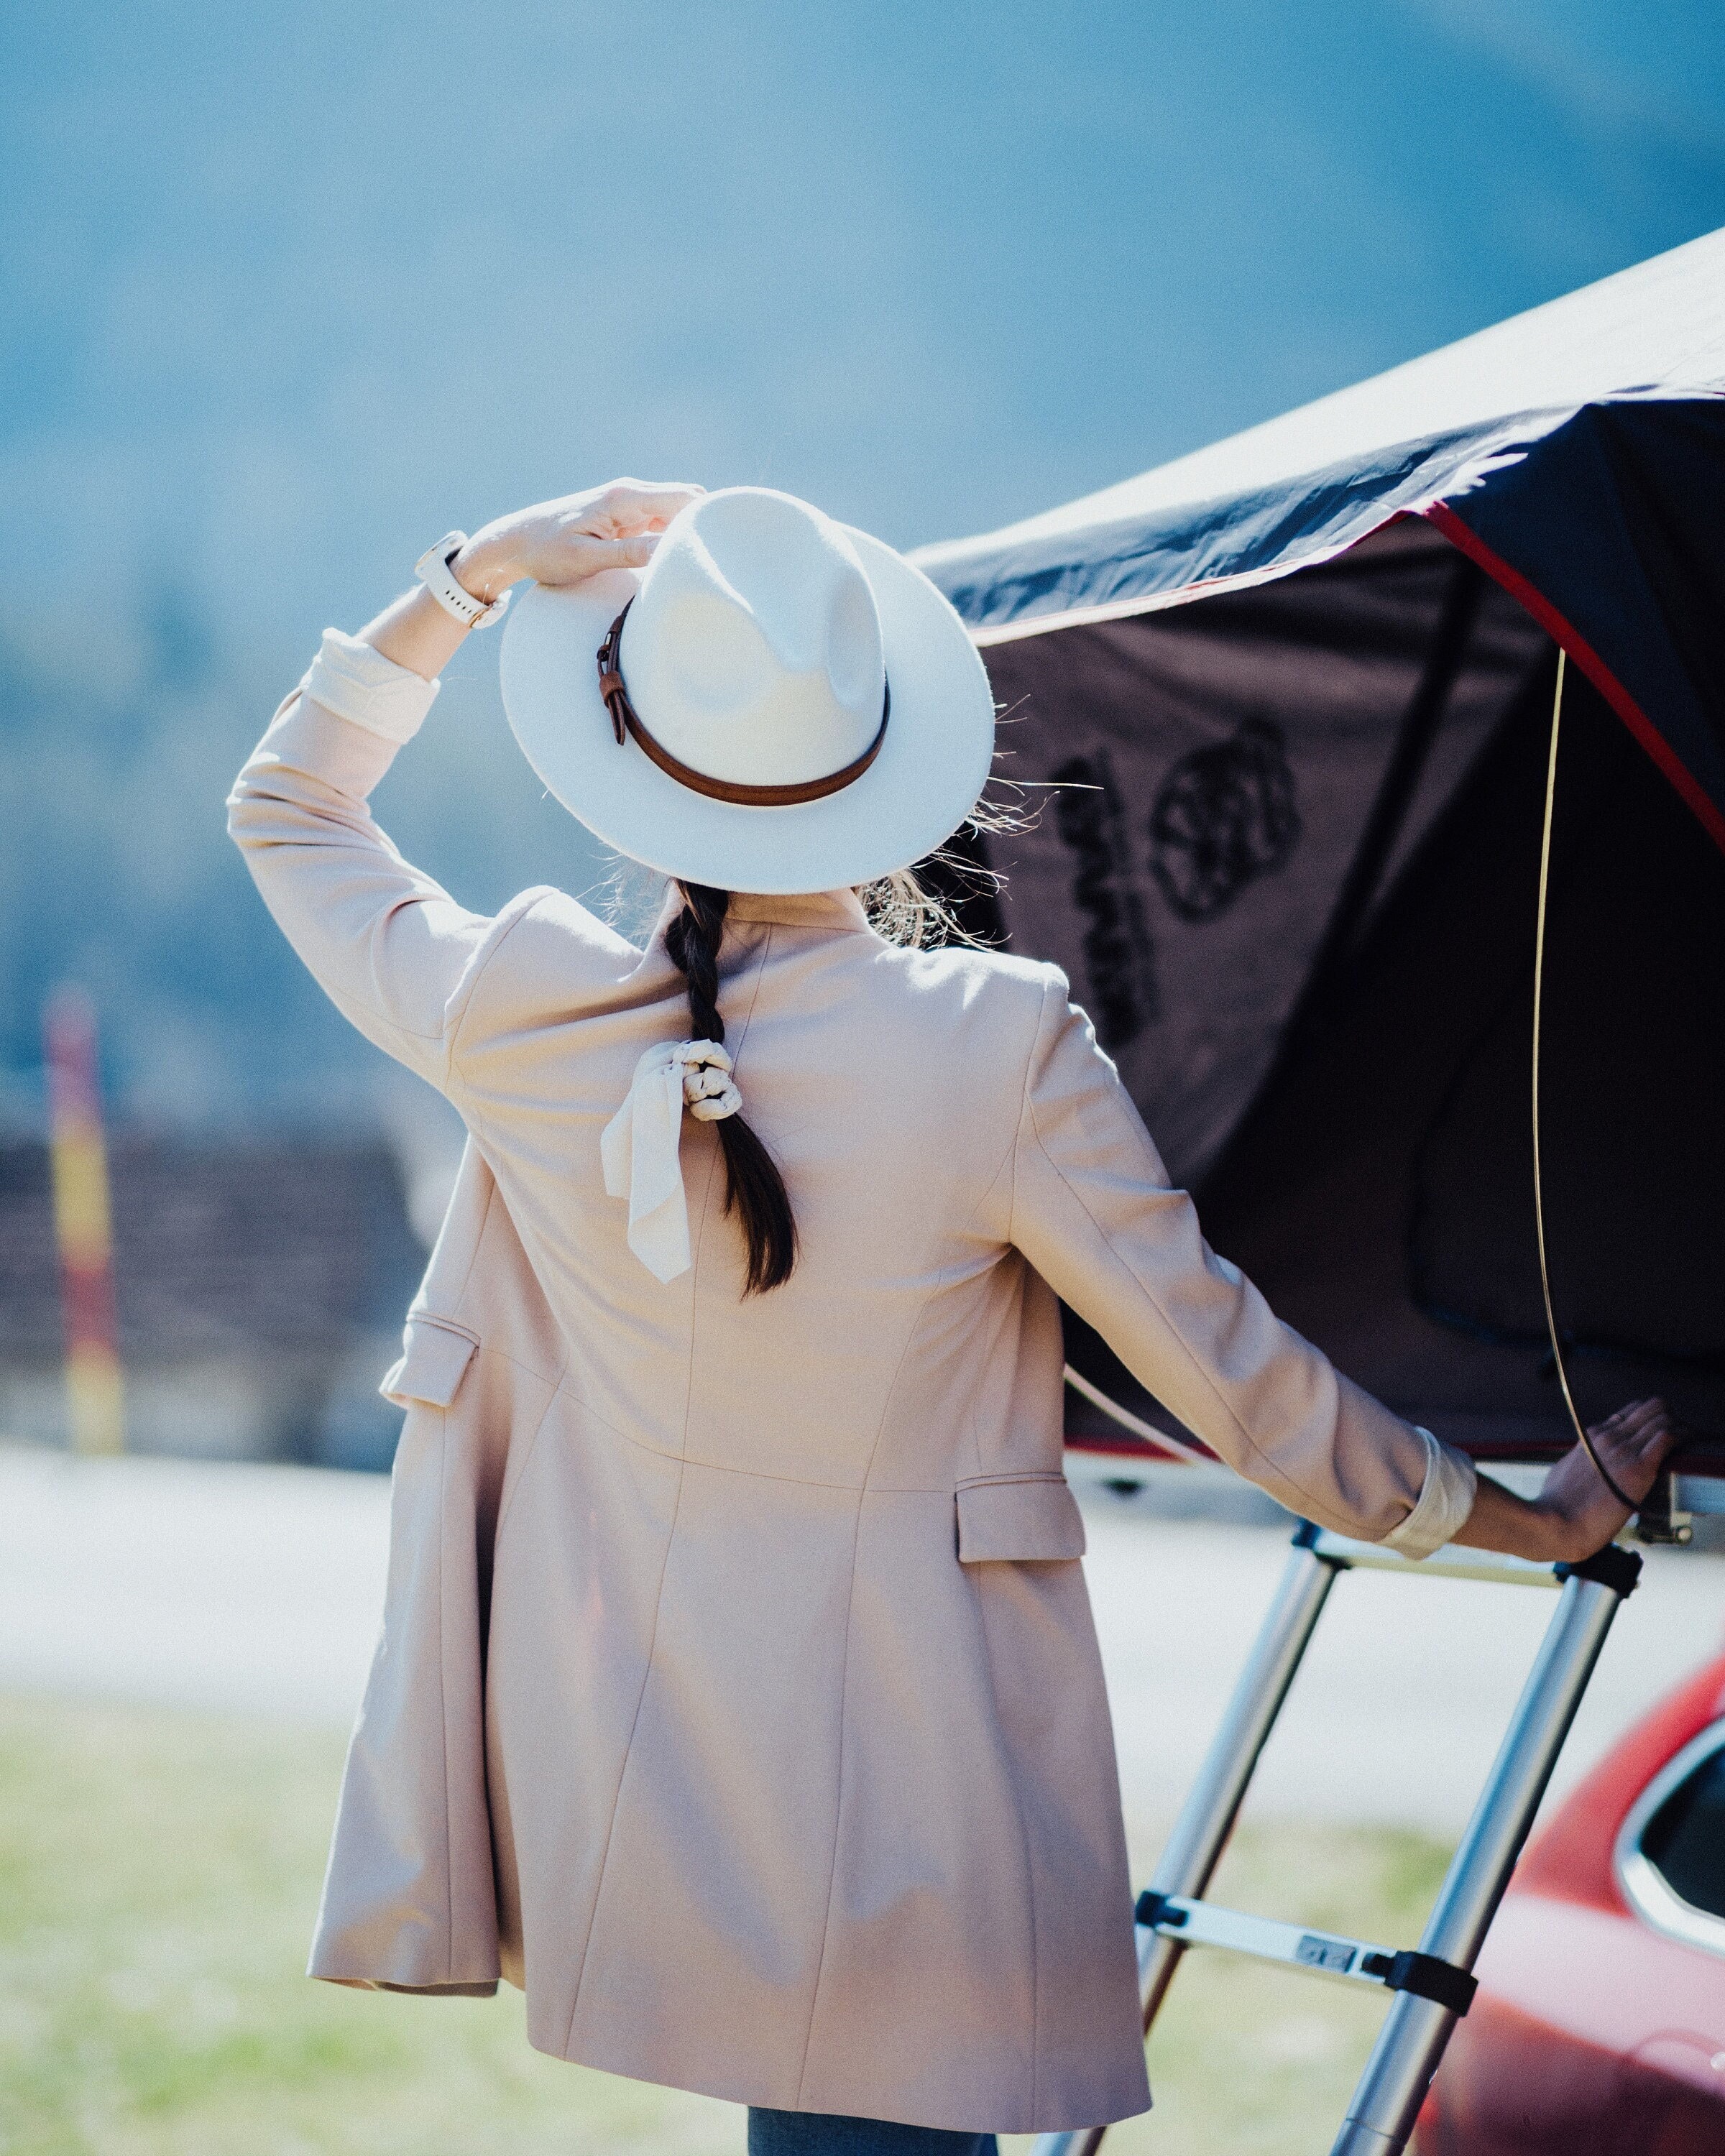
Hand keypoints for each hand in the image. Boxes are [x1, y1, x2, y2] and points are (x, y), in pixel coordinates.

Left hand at [452, 480, 704, 600]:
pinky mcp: (627, 517)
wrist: (517, 540)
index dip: (710, 519)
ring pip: (678, 511)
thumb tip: (671, 550)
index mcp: (624, 498)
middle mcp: (631, 493)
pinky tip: (677, 561)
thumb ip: (630, 553)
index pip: (685, 499)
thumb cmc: (546, 551)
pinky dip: (674, 537)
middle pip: (689, 500)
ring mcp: (630, 504)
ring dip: (690, 533)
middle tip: (722, 559)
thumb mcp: (587, 558)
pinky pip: (662, 522)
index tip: (726, 546)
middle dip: (706, 524)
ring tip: (703, 563)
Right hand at [1531, 1398, 1679, 1560]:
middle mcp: (1609, 1437)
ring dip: (1679, 1425)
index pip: (1629, 1411)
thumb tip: (1586, 1464)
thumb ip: (1582, 1460)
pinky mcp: (1639, 1468)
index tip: (1658, 1427)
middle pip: (1649, 1408)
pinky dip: (1683, 1435)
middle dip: (1668, 1415)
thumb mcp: (1566, 1469)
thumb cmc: (1557, 1503)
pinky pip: (1668, 1438)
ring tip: (1688, 1435)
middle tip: (1678, 1429)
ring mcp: (1624, 1450)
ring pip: (1662, 1418)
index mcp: (1592, 1436)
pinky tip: (1688, 1440)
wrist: (1558, 1520)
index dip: (1648, 1417)